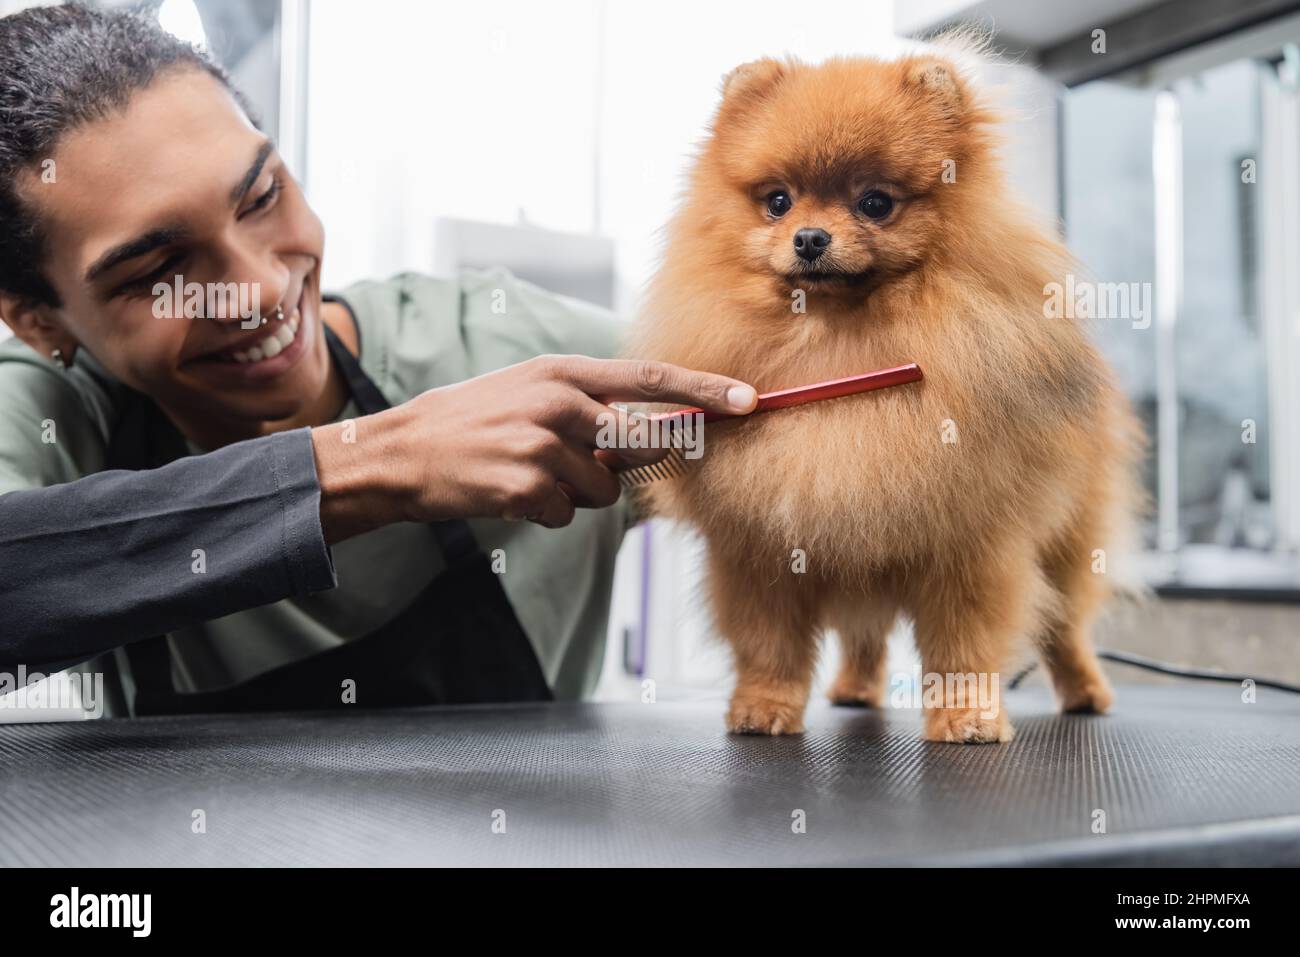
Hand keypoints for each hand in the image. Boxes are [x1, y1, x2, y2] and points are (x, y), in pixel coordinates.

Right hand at [312, 355, 756, 541]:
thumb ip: (587, 409)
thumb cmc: (470, 424)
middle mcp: (559, 401)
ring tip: (524, 474)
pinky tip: (507, 493)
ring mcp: (543, 443)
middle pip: (635, 446)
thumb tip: (647, 438)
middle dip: (618, 466)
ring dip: (572, 494)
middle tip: (574, 461)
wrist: (399, 453)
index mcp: (562, 372)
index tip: (748, 400)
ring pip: (602, 489)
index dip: (703, 392)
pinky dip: (543, 512)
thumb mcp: (528, 394)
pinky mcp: (528, 485)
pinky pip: (566, 513)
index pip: (650, 378)